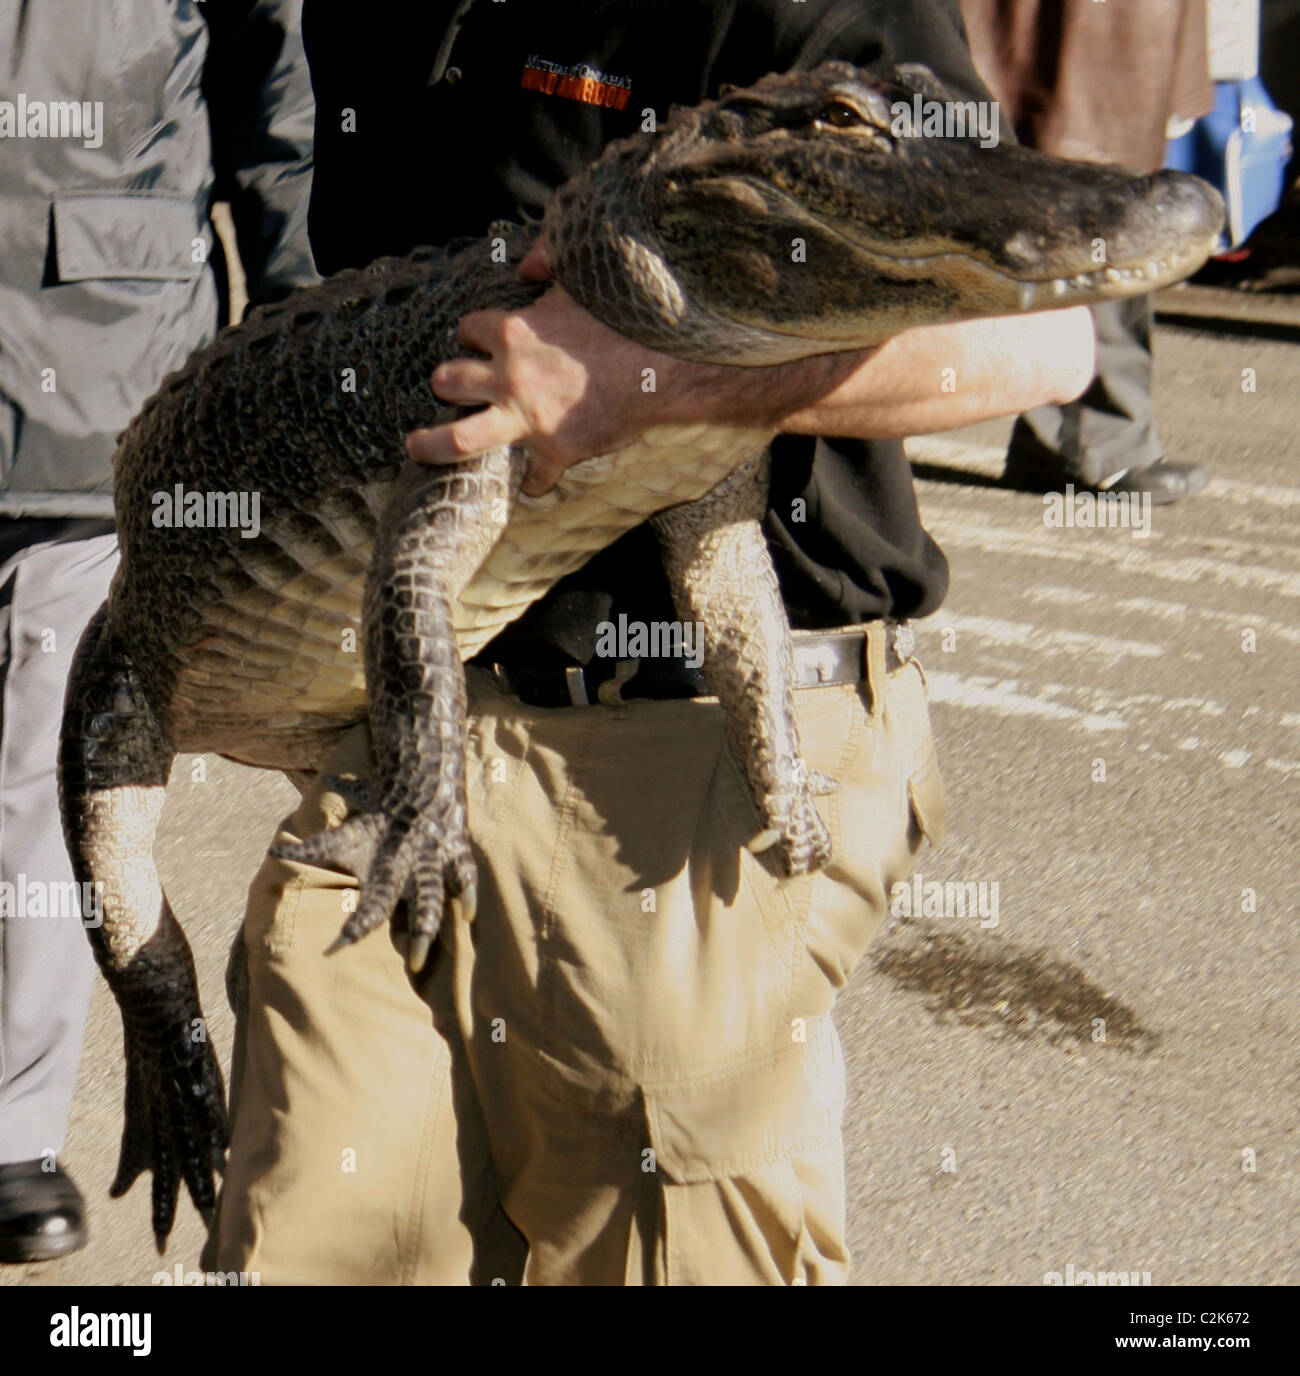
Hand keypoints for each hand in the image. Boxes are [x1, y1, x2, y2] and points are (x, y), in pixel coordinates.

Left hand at [405, 240, 698, 495]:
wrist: (665, 369)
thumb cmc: (626, 323)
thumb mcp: (582, 280)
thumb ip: (549, 262)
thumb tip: (526, 264)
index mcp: (513, 332)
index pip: (469, 329)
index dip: (473, 334)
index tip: (477, 340)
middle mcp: (510, 378)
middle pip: (448, 380)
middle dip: (445, 382)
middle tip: (446, 386)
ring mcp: (529, 418)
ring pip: (457, 438)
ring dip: (431, 442)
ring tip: (416, 445)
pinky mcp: (555, 450)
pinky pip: (532, 478)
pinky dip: (533, 482)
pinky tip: (533, 484)